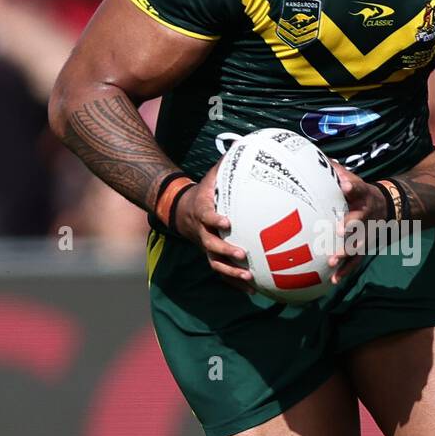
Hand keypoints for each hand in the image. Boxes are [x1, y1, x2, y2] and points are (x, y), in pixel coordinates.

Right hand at [173, 159, 254, 293]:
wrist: (181, 210)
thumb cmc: (204, 192)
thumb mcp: (211, 177)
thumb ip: (226, 165)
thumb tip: (245, 145)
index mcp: (202, 211)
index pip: (206, 216)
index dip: (214, 220)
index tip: (227, 222)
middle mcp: (202, 232)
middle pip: (210, 245)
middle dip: (226, 252)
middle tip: (242, 255)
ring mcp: (206, 247)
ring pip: (215, 264)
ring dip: (232, 272)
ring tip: (249, 279)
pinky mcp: (212, 257)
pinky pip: (223, 273)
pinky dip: (236, 283)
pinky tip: (254, 290)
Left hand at [327, 161, 388, 285]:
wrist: (390, 208)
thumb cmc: (361, 193)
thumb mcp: (354, 180)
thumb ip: (337, 171)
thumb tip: (315, 156)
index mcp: (362, 195)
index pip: (357, 188)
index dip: (351, 186)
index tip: (343, 185)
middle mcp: (366, 214)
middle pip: (359, 220)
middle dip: (350, 225)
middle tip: (340, 230)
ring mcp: (367, 232)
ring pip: (358, 244)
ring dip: (346, 252)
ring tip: (332, 260)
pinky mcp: (365, 246)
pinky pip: (356, 260)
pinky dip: (345, 270)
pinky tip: (333, 280)